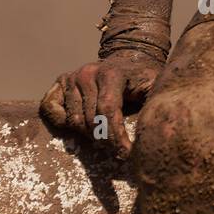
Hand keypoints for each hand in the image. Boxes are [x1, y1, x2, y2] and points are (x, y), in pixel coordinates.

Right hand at [40, 50, 163, 157]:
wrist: (128, 59)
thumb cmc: (143, 78)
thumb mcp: (156, 85)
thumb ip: (158, 101)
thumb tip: (161, 129)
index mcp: (112, 73)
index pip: (108, 111)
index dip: (116, 137)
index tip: (126, 154)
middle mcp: (88, 73)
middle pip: (91, 120)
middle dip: (105, 140)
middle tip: (118, 149)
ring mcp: (71, 77)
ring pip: (74, 120)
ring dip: (89, 135)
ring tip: (105, 138)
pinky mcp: (60, 82)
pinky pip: (52, 110)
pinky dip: (63, 123)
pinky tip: (82, 128)